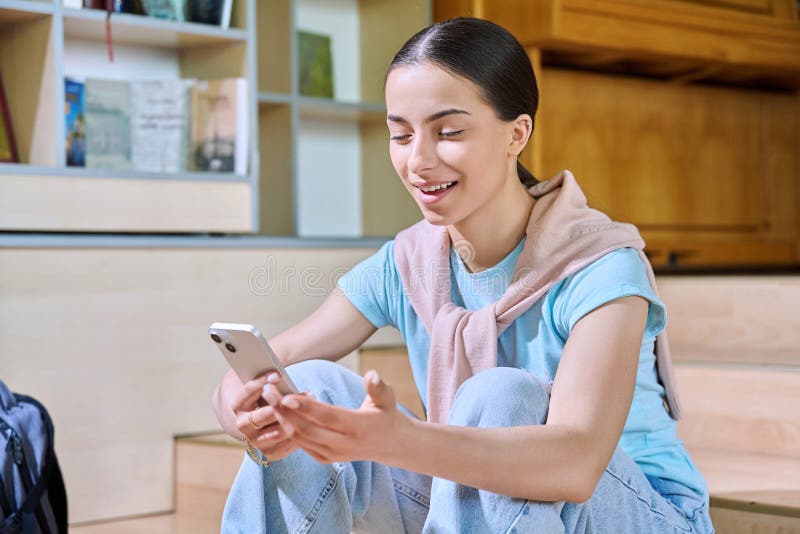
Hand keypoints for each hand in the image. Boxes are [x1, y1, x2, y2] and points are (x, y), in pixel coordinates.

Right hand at [232, 372, 300, 461]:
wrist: (252, 417)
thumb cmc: (261, 394)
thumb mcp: (260, 383)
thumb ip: (268, 377)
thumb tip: (278, 369)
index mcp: (237, 405)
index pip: (246, 393)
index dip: (261, 383)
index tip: (277, 375)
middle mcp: (242, 425)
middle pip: (260, 417)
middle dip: (279, 406)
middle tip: (298, 396)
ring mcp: (255, 441)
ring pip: (275, 433)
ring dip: (294, 420)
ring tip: (310, 406)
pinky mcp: (268, 452)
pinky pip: (284, 447)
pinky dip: (297, 437)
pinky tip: (309, 423)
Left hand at [264, 370, 411, 463]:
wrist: (391, 445)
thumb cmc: (386, 415)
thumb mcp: (387, 399)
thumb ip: (378, 387)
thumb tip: (372, 375)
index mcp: (358, 427)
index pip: (327, 417)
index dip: (306, 408)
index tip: (287, 396)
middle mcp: (344, 444)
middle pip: (307, 429)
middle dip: (284, 411)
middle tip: (268, 391)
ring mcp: (333, 454)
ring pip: (300, 438)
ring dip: (281, 419)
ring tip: (269, 398)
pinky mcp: (325, 458)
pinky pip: (301, 444)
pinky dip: (287, 429)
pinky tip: (278, 411)